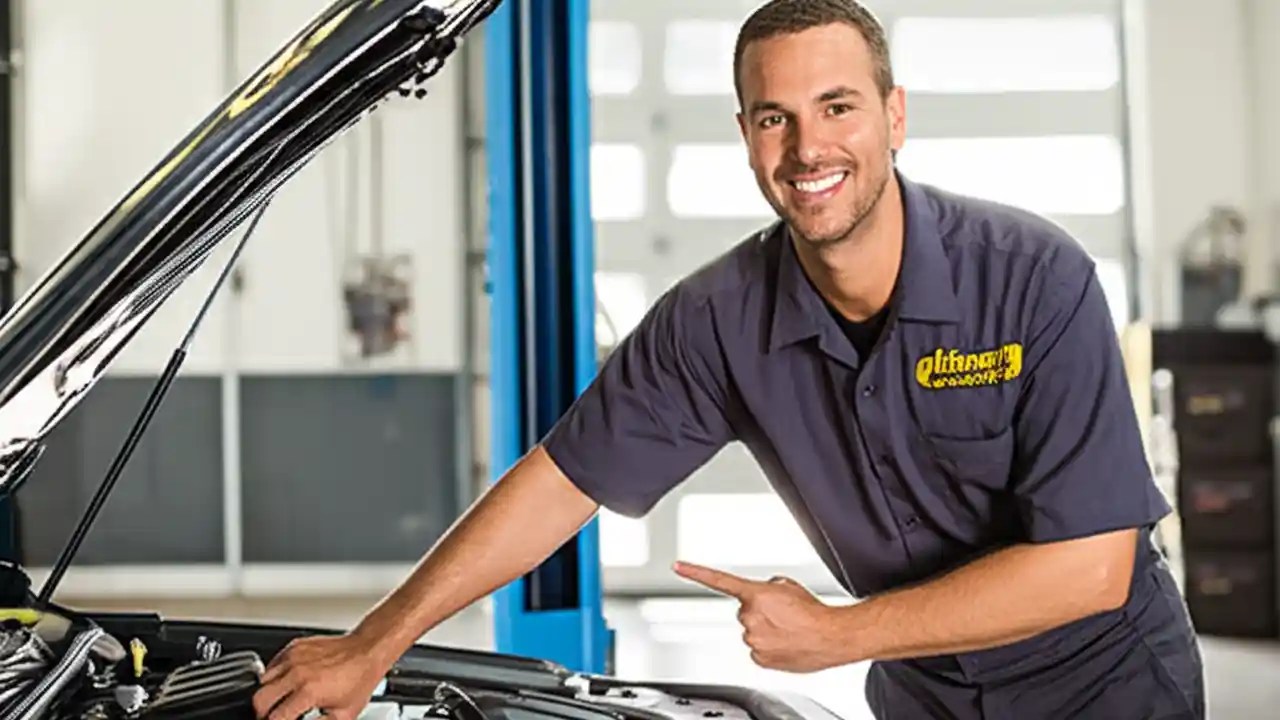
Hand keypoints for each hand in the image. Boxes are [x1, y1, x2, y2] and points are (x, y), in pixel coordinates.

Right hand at [252, 633, 389, 718]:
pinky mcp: (294, 647)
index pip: (275, 717)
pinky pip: (271, 664)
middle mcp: (297, 672)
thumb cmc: (359, 679)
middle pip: (259, 699)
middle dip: (263, 713)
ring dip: (267, 695)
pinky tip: (285, 683)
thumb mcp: (343, 715)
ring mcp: (294, 657)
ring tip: (280, 701)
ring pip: (262, 681)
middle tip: (273, 716)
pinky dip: (273, 677)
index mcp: (308, 691)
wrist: (367, 650)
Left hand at [672, 561, 843, 672]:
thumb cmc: (814, 612)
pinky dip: (769, 647)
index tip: (678, 566)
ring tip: (788, 629)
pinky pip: (758, 650)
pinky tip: (785, 642)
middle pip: (745, 611)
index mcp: (755, 594)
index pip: (719, 581)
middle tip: (782, 614)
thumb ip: (768, 587)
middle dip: (760, 611)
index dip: (695, 572)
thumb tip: (763, 594)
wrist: (831, 636)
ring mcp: (752, 639)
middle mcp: (749, 616)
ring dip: (766, 629)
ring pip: (752, 631)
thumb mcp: (789, 586)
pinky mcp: (759, 658)